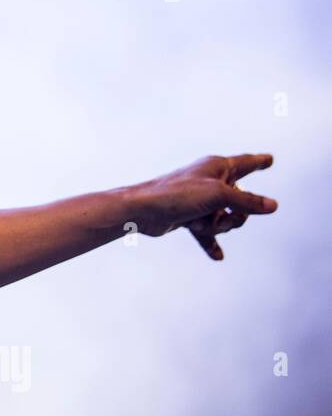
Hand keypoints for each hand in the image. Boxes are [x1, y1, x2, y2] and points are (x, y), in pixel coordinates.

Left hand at [130, 153, 277, 259]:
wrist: (141, 211)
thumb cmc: (176, 195)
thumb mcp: (217, 196)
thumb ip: (247, 202)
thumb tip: (273, 206)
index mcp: (217, 167)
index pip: (246, 163)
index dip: (259, 161)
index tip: (270, 159)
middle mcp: (209, 181)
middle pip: (241, 202)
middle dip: (234, 216)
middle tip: (215, 214)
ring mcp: (199, 200)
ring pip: (226, 219)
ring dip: (216, 226)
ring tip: (197, 222)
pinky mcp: (188, 216)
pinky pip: (207, 233)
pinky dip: (210, 243)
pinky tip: (218, 257)